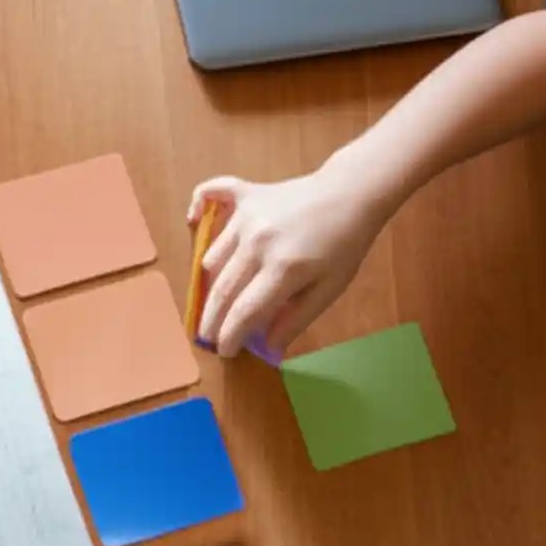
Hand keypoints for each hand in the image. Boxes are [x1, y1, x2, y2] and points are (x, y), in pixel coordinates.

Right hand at [188, 161, 391, 357]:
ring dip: (212, 281)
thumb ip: (297, 318)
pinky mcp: (244, 195)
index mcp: (284, 268)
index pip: (244, 311)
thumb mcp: (330, 288)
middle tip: (209, 337)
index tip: (224, 351)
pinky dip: (198, 206)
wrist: (351, 194)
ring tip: (222, 294)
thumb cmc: (344, 245)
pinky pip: (210, 195)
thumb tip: (268, 347)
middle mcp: (258, 242)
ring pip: (212, 257)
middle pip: (222, 290)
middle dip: (212, 320)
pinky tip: (194, 220)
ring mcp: (247, 217)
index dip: (230, 336)